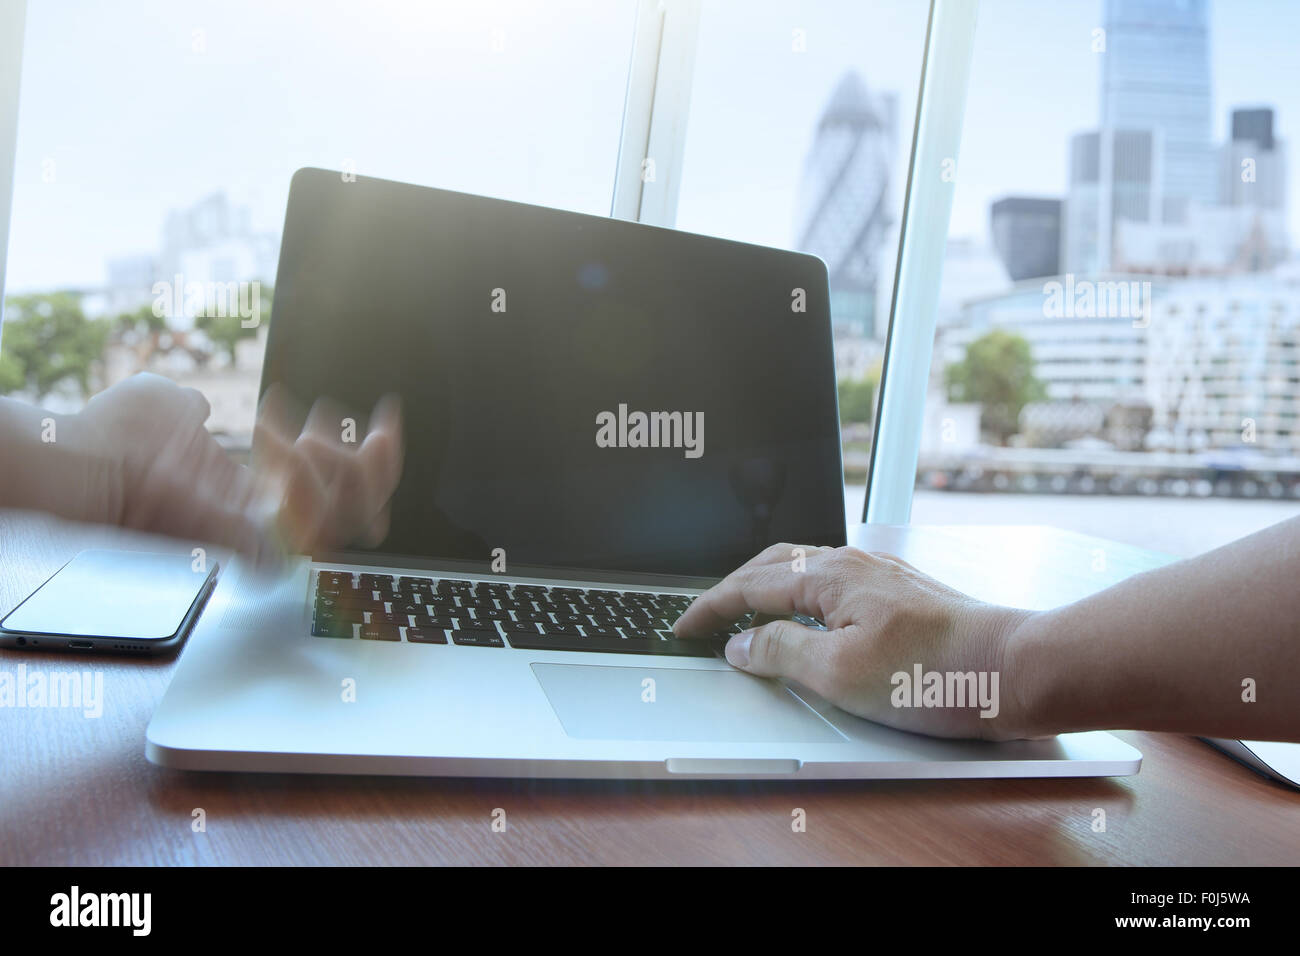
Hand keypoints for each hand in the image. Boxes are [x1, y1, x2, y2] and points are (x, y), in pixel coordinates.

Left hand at [76, 373, 402, 555]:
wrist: (83, 459)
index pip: (336, 491)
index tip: (385, 422)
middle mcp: (266, 519)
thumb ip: (198, 411)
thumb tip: (204, 409)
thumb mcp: (169, 407)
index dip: (371, 459)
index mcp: (252, 494)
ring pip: (346, 519)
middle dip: (377, 468)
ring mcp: (263, 532)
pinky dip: (304, 476)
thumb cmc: (115, 436)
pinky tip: (279, 437)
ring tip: (305, 431)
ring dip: (340, 468)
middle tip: (374, 430)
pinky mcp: (255, 539)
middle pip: (361, 513)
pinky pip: (310, 522)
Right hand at [672, 543, 1035, 739]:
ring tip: (747, 614)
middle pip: (773, 565)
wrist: (1014, 669)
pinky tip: (810, 616)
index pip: (749, 586)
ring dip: (766, 587)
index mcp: (830, 576)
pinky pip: (833, 580)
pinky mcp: (902, 592)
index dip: (710, 608)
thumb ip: (781, 652)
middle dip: (732, 588)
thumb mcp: (840, 673)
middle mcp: (853, 563)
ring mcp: (880, 574)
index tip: (682, 628)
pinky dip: (801, 595)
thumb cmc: (937, 674)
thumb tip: (740, 642)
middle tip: (705, 617)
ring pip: (804, 569)